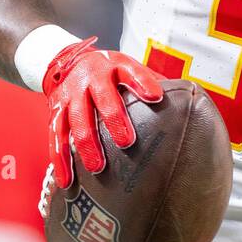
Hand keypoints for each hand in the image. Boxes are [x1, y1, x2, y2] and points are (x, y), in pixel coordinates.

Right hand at [43, 37, 163, 187]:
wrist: (67, 61)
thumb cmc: (108, 72)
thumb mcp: (127, 67)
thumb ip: (150, 82)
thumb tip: (186, 101)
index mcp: (113, 66)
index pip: (130, 71)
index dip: (142, 83)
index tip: (156, 97)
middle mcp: (90, 79)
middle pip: (102, 99)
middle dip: (114, 119)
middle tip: (127, 142)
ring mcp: (70, 96)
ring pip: (76, 121)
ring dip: (86, 145)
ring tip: (97, 168)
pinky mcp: (55, 112)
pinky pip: (56, 137)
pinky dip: (60, 160)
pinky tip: (67, 180)